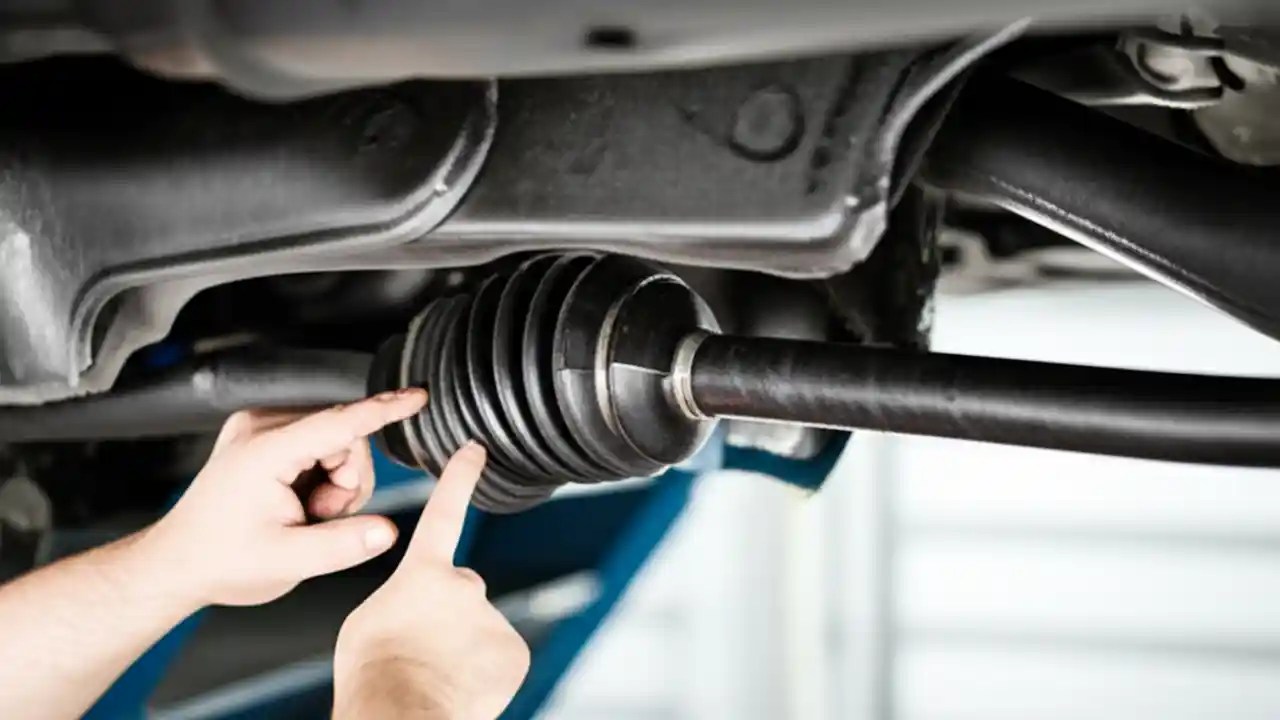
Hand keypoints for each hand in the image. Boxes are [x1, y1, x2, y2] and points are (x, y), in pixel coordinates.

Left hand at [140, 388, 427, 607]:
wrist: (178, 563)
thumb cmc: (221, 561)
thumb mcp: (288, 563)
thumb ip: (342, 546)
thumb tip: (388, 531)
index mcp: (265, 452)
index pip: (338, 423)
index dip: (383, 410)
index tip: (416, 396)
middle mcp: (261, 427)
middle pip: (345, 439)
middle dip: (348, 483)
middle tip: (321, 520)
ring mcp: (260, 428)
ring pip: (337, 444)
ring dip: (336, 484)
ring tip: (306, 516)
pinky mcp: (264, 436)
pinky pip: (320, 446)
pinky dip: (322, 478)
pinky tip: (299, 504)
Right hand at [334, 442, 529, 719]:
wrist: (399, 713)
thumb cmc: (374, 673)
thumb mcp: (368, 619)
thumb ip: (403, 596)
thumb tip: (419, 607)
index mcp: (423, 572)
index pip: (443, 512)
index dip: (459, 478)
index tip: (476, 450)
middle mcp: (465, 585)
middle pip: (459, 593)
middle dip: (446, 617)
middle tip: (420, 649)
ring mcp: (492, 617)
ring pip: (478, 629)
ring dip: (462, 647)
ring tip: (435, 672)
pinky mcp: (514, 652)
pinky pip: (498, 657)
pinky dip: (483, 671)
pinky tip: (460, 685)